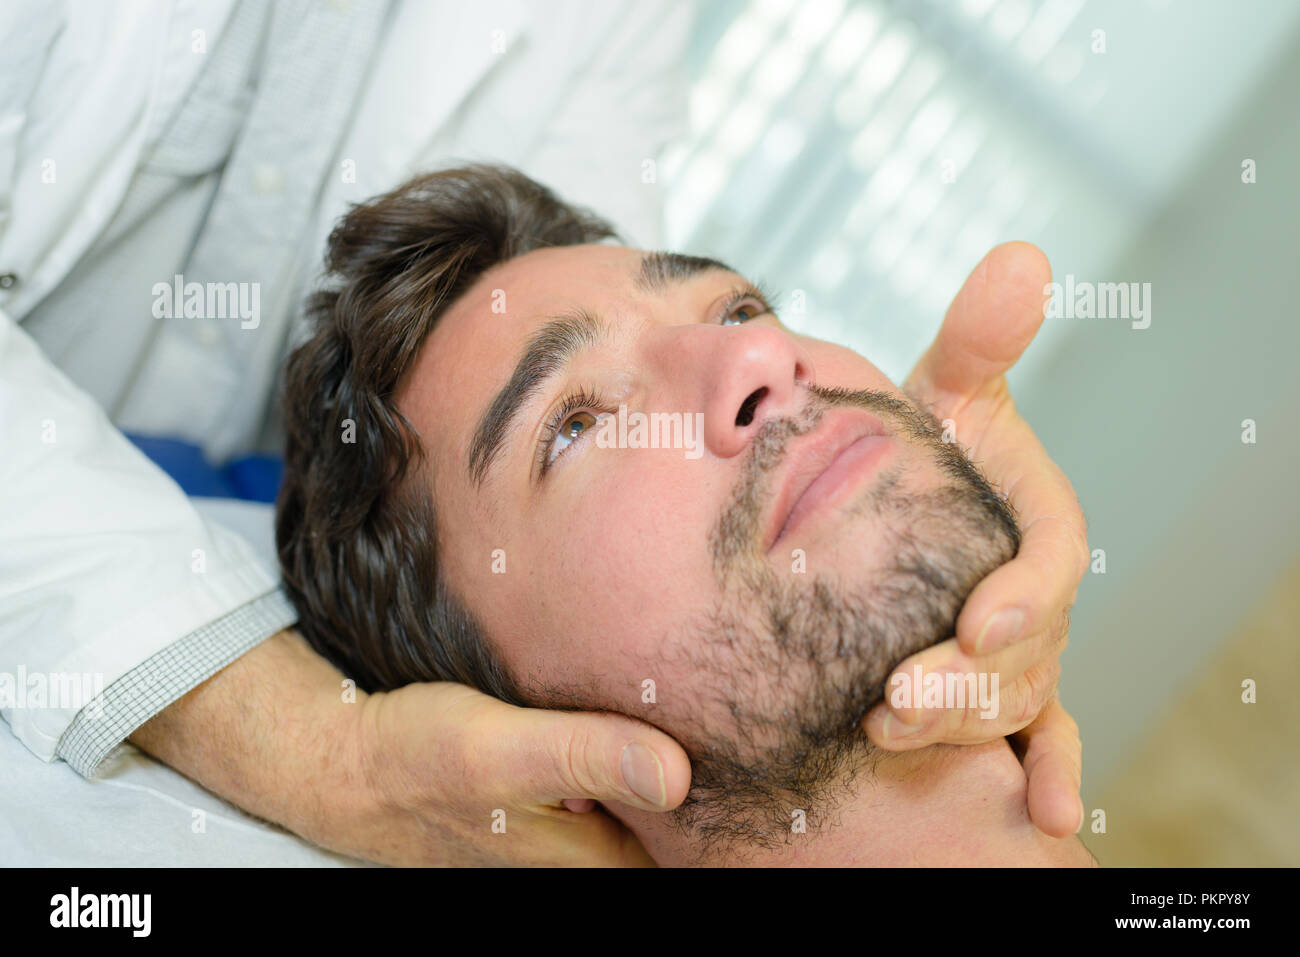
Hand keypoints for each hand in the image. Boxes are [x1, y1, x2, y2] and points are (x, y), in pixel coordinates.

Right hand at [131, 628, 690, 865]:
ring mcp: (582, 828)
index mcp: (597, 862)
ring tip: (700, 679)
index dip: (738, 790)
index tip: (761, 730)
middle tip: (737, 690)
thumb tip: (678, 773)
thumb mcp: (498, 750)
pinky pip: (623, 770)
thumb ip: (584, 756)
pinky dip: (636, 736)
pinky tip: (639, 693)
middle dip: (712, 760)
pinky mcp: (567, 796)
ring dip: (670, 741)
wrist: (348, 760)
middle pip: (687, 819)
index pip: (701, 842)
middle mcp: (596, 855)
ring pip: (655, 791)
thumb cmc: (417, 760)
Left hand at [862, 242, 1087, 837]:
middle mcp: (1036, 598)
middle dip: (968, 678)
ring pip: (1009, 701)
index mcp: (1037, 528)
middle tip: (899, 696)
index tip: (981, 614)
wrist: (900, 505)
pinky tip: (1041, 814)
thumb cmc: (929, 449)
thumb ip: (978, 341)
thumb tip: (1021, 252)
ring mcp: (1020, 652)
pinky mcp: (997, 688)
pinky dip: (1045, 773)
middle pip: (1023, 651)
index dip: (1022, 593)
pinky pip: (1034, 738)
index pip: (1047, 563)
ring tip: (887, 733)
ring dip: (961, 726)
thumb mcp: (947, 396)